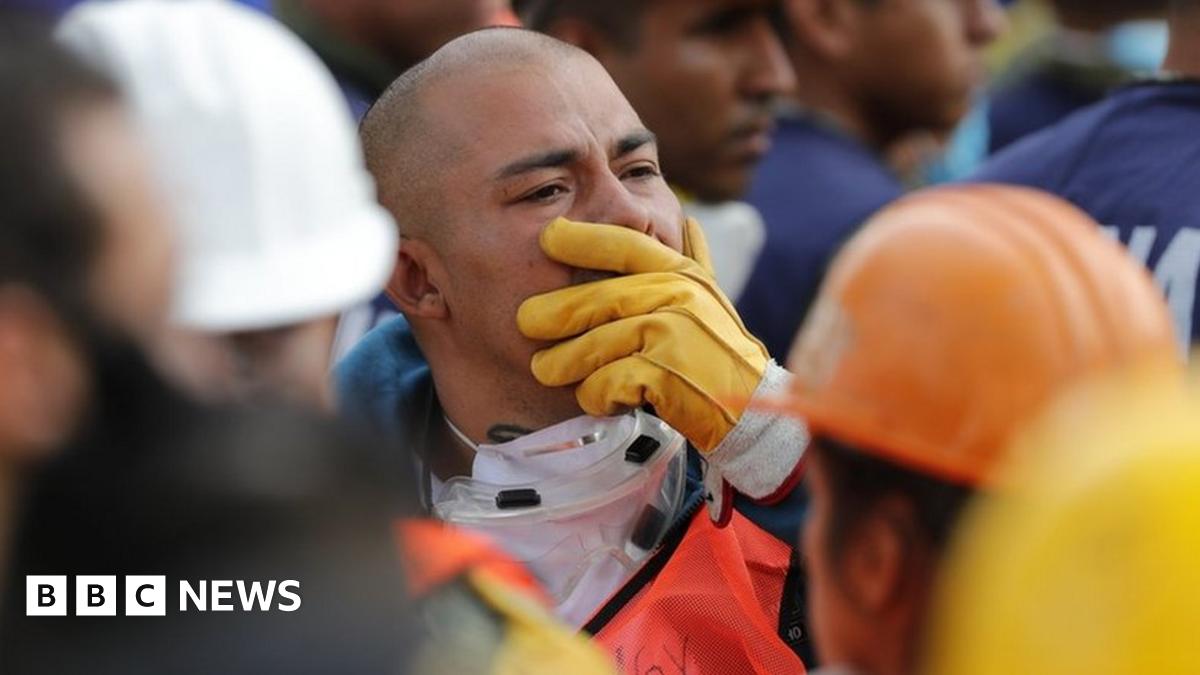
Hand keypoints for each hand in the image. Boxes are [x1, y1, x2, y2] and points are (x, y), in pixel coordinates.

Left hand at [518, 218, 805, 523]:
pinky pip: (606, 383)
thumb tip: (690, 219)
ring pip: (594, 346)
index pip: (626, 246)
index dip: (584, 238)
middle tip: (524, 322)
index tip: (549, 236)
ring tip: (550, 371)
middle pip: (596, 299)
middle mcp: (677, 298)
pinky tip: (603, 399)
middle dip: (552, 313)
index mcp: (681, 275)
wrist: (751, 407)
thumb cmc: (719, 351)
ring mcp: (672, 336)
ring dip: (565, 364)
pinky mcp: (665, 376)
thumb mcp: (711, 298)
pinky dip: (596, 396)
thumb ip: (696, 259)